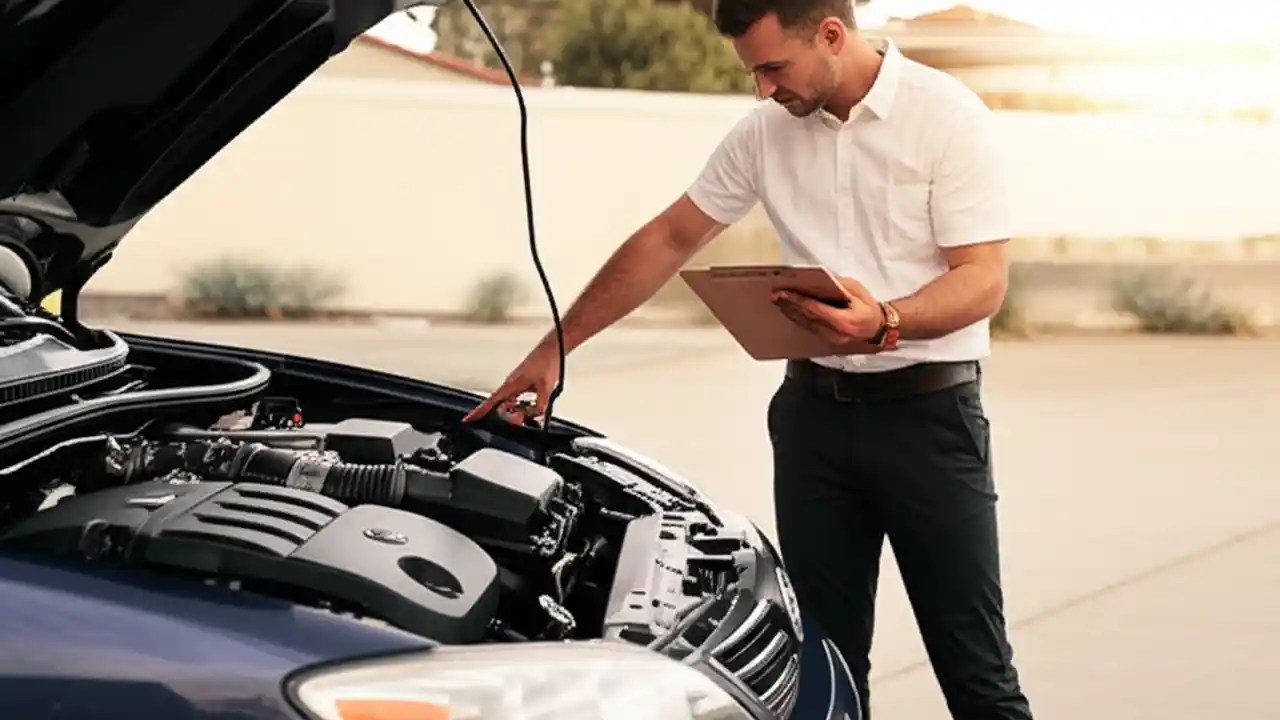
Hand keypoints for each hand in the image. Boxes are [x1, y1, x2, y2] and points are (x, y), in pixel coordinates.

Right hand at [462, 341, 561, 425]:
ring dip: (516, 410)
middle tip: (519, 419)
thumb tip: (535, 415)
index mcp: (511, 384)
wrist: (552, 349)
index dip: (479, 412)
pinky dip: (521, 405)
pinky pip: (516, 397)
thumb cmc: (546, 362)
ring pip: (510, 402)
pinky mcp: (522, 382)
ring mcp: (516, 383)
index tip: (469, 420)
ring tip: (527, 412)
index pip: (491, 401)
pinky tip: (531, 406)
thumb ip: (540, 404)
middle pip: (501, 405)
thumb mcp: (546, 387)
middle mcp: (511, 384)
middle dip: (507, 416)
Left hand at [772, 274, 886, 352]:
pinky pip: (810, 329)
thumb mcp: (857, 290)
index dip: (798, 301)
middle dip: (790, 306)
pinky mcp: (828, 341)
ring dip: (791, 314)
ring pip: (806, 325)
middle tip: (775, 296)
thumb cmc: (869, 307)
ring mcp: (831, 339)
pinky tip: (791, 312)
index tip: (784, 293)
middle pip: (807, 318)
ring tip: (779, 303)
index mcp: (844, 321)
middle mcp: (836, 333)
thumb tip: (820, 278)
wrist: (878, 328)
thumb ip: (838, 285)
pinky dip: (799, 319)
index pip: (816, 309)